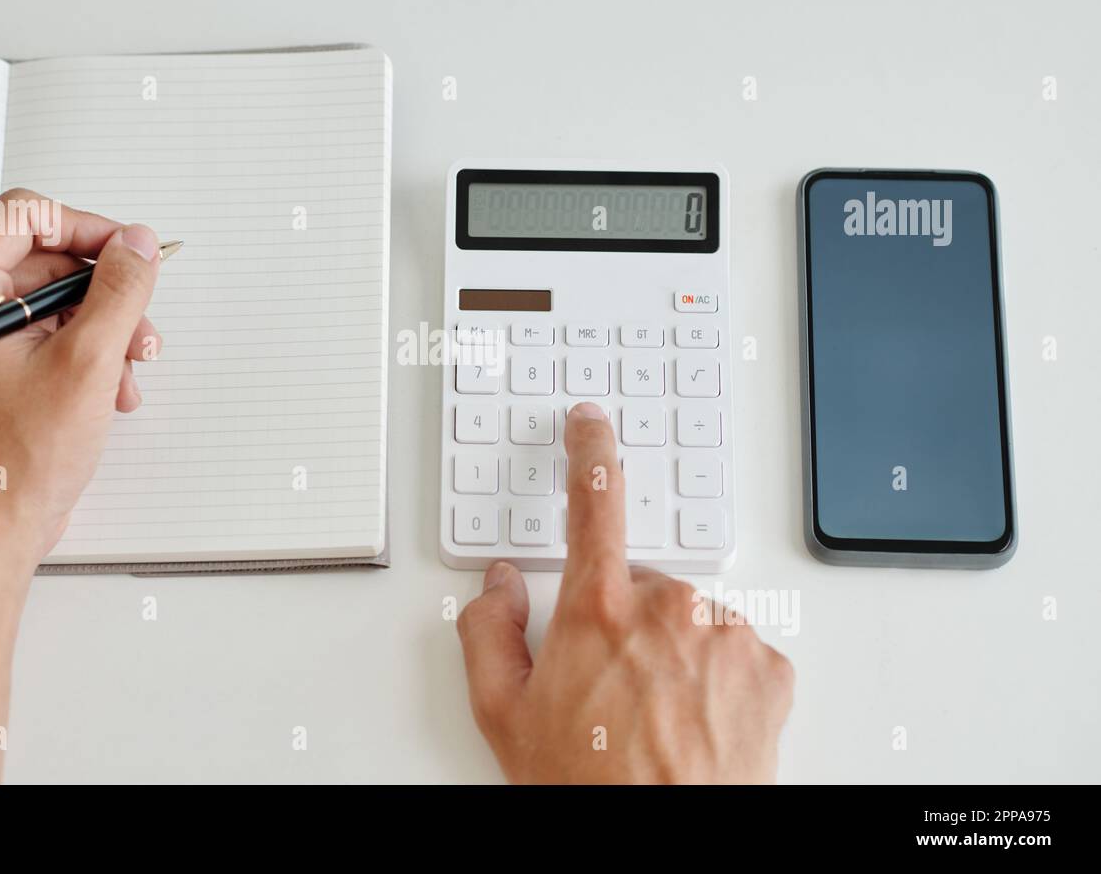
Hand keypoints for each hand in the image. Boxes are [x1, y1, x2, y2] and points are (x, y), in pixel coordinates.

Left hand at [0, 189, 161, 576]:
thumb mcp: (87, 363)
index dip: (88, 229)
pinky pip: (35, 334)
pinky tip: (107, 389)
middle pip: (40, 261)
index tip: (131, 255)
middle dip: (102, 294)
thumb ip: (119, 290)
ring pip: (45, 301)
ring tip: (127, 370)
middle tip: (139, 326)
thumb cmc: (12, 465)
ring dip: (99, 330)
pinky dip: (78, 353)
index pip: (25, 216)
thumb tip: (137, 245)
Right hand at [456, 402, 793, 783]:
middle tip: (611, 683)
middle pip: (639, 581)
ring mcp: (724, 634)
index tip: (591, 424)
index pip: (592, 501)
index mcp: (597, 608)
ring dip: (672, 648)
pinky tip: (695, 718)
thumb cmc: (588, 785)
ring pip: (689, 616)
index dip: (590, 452)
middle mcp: (666, 607)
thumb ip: (488, 630)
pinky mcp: (768, 666)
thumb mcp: (503, 714)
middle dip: (623, 616)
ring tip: (656, 711)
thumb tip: (500, 586)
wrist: (662, 840)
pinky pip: (734, 649)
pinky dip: (716, 674)